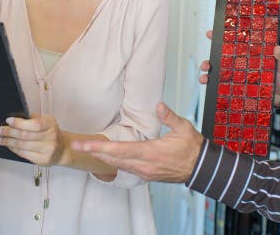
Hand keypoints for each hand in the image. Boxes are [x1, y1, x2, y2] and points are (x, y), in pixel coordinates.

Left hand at [0, 114, 68, 166]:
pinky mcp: (43, 160)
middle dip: (9, 132)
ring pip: (23, 146)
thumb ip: (33, 119)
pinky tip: (9, 145)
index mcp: (51, 124)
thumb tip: (14, 119)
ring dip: (8, 142)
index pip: (34, 124)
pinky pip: (24, 154)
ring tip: (0, 139)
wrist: (62, 149)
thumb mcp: (46, 121)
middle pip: (26, 135)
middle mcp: (51, 137)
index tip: (8, 120)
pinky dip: (14, 149)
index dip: (20, 123)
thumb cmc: (50, 132)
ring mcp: (48, 150)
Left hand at [71, 103, 203, 182]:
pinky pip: (125, 169)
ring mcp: (145, 172)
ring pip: (118, 165)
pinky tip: (107, 157)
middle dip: (94, 152)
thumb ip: (169, 116)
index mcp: (150, 152)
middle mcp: (144, 165)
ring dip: (102, 157)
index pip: (119, 150)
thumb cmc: (192, 148)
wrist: (202, 169)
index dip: (100, 146)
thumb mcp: (184, 128)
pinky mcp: (147, 175)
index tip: (84, 144)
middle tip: (77, 146)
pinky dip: (113, 162)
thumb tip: (158, 105)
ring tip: (88, 149)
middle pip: (113, 160)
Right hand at [198, 31, 279, 106]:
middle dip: (210, 57)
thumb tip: (277, 48)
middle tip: (206, 62)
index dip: (221, 37)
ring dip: (208, 73)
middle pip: (221, 57)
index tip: (211, 33)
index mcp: (249, 54)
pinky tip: (209, 87)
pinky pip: (222, 86)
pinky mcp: (238, 87)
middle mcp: (241, 64)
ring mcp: (238, 76)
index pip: (233, 43)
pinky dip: (213, 87)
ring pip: (218, 72)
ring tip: (205, 76)